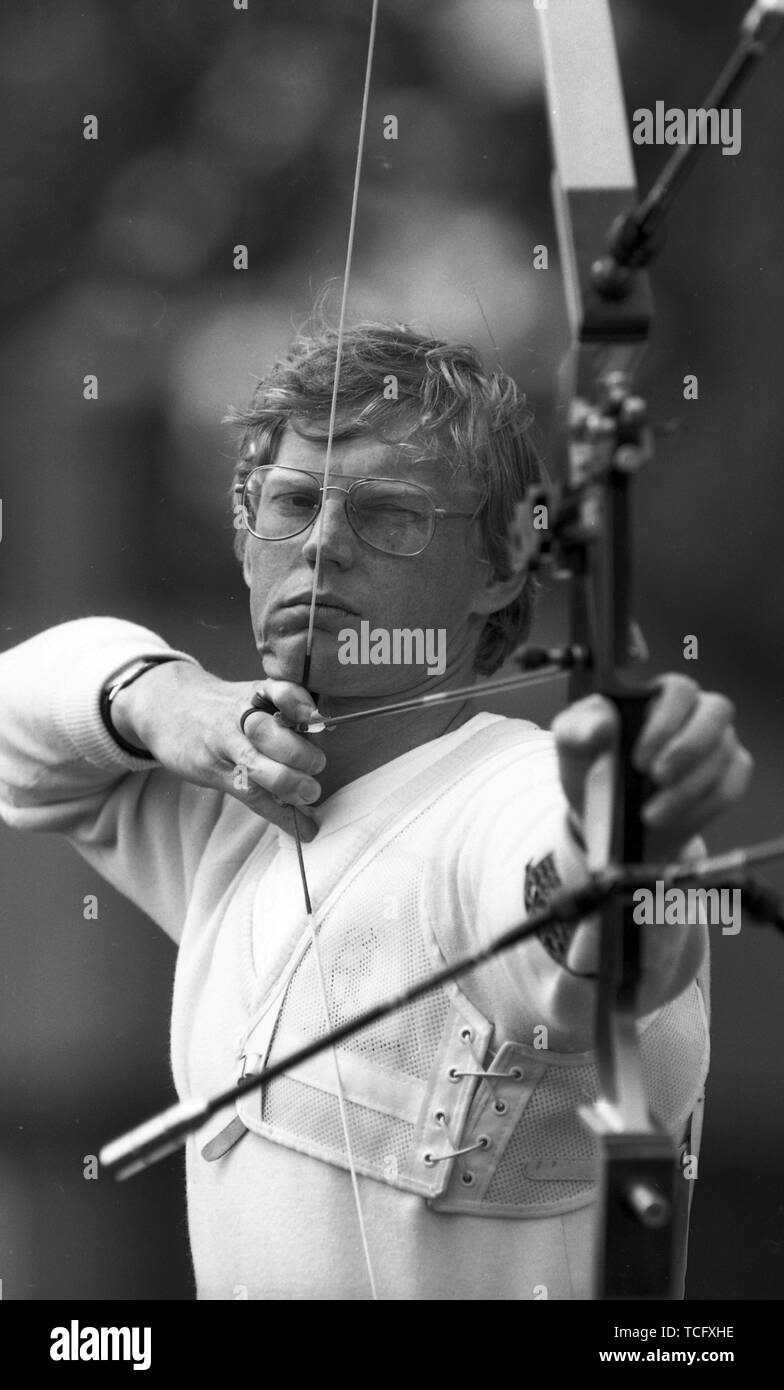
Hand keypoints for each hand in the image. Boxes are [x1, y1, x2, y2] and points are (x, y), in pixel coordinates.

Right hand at [111, 661, 324, 840]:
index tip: (314, 715)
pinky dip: (279, 815)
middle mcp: (239, 716)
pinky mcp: (213, 771)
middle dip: (297, 752)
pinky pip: (249, 795)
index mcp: (255, 693)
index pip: (279, 691)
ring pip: (254, 765)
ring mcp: (224, 744)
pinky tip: (303, 829)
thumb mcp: (251, 692)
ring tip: (310, 795)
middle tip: (317, 766)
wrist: (166, 707)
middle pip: (267, 732)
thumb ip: (287, 708)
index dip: (297, 703)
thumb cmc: (223, 705)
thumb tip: (329, 732)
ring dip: (286, 782)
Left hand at [551, 674, 752, 860]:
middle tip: (657, 778)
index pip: (679, 690)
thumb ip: (578, 729)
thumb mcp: (573, 747)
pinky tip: (671, 820)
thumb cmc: (592, 767)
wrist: (607, 817)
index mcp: (658, 696)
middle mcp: (695, 713)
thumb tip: (600, 724)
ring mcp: (717, 744)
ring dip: (688, 789)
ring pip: (724, 755)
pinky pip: (730, 787)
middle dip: (689, 747)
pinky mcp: (728, 776)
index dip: (665, 721)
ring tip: (650, 815)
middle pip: (717, 712)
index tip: (638, 758)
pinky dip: (701, 807)